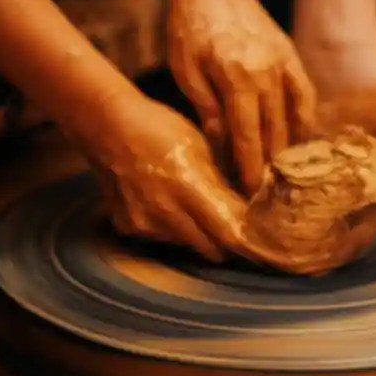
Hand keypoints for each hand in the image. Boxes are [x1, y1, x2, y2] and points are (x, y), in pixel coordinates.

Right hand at [84, 94, 291, 267]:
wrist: (106, 126)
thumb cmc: (160, 128)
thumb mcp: (202, 146)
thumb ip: (225, 182)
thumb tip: (252, 205)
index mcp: (188, 186)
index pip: (229, 233)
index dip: (251, 244)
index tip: (269, 247)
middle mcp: (165, 212)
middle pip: (212, 248)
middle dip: (228, 240)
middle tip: (238, 226)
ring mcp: (144, 224)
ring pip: (187, 244)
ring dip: (199, 233)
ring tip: (197, 206)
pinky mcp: (128, 228)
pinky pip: (162, 238)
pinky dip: (172, 228)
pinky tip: (166, 203)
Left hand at [166, 0, 315, 194]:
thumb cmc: (189, 26)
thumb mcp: (186, 72)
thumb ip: (208, 111)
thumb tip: (222, 151)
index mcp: (237, 80)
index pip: (247, 139)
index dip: (250, 173)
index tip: (250, 201)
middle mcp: (267, 74)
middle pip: (274, 135)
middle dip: (270, 170)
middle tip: (266, 202)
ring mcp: (284, 64)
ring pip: (293, 119)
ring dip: (289, 152)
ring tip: (283, 181)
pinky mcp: (291, 57)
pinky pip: (305, 97)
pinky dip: (303, 123)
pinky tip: (298, 144)